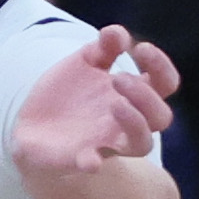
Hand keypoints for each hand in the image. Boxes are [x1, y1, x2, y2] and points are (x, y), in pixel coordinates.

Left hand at [11, 26, 178, 178]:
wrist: (33, 125)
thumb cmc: (70, 92)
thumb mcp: (83, 63)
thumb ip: (103, 47)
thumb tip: (116, 33)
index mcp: (133, 95)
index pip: (165, 84)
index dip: (161, 66)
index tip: (140, 48)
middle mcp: (128, 122)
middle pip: (161, 116)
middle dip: (145, 95)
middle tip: (118, 78)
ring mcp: (108, 143)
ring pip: (143, 144)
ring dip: (134, 122)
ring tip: (115, 104)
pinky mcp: (82, 158)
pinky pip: (95, 165)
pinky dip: (94, 161)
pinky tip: (90, 157)